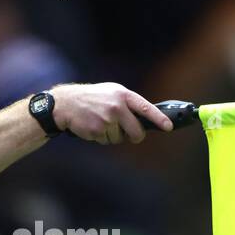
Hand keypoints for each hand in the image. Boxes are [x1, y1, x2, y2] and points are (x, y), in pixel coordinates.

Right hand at [49, 83, 173, 144]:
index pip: (146, 108)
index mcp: (123, 95)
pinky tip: (93, 126)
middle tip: (129, 135)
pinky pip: (107, 141)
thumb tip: (145, 119)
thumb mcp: (111, 93)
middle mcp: (117, 106)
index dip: (159, 118)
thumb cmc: (92, 98)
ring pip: (120, 138)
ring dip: (112, 135)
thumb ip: (128, 103)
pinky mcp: (98, 130)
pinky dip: (101, 138)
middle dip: (134, 136)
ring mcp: (107, 119)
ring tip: (100, 122)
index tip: (169, 127)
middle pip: (136, 131)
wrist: (65, 103)